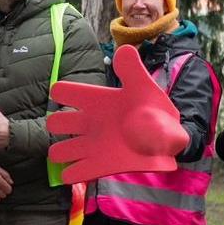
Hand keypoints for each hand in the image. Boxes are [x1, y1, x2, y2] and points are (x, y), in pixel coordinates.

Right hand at [45, 45, 189, 182]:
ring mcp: (91, 146)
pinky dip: (71, 174)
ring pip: (59, 150)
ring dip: (60, 153)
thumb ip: (133, 71)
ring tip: (69, 155)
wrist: (168, 139)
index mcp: (95, 101)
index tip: (63, 95)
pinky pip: (75, 173)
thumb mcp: (145, 88)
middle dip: (56, 125)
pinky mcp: (99, 166)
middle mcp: (89, 123)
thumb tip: (124, 50)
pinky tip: (74, 173)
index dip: (60, 93)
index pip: (65, 92)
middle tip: (69, 128)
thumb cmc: (154, 110)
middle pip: (55, 122)